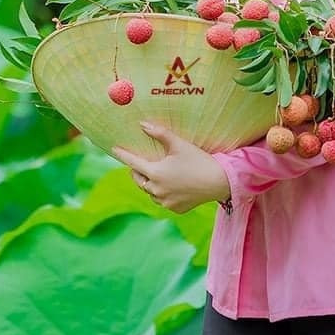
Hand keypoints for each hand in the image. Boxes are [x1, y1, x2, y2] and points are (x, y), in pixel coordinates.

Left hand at [110, 121, 232, 213]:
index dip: (123, 155)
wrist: (220, 181)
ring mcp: (165, 202)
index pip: (133, 162)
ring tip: (157, 175)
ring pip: (150, 192)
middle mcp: (156, 190)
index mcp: (155, 173)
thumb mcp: (179, 144)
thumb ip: (160, 134)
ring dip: (150, 184)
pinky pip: (163, 201)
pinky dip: (163, 194)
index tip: (114, 149)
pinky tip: (172, 186)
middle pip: (139, 179)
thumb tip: (142, 124)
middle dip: (137, 171)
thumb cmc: (199, 160)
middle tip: (139, 163)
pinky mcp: (175, 209)